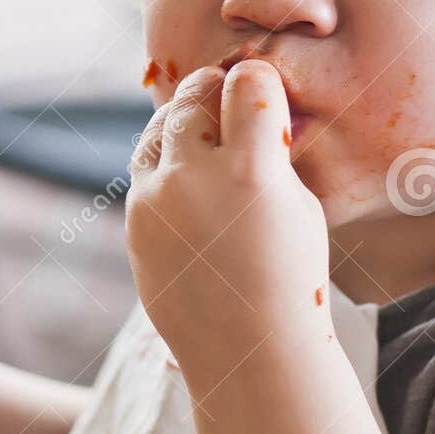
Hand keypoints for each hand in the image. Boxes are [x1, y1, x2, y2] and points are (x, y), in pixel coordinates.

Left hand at [125, 61, 330, 392]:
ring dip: (183, 121)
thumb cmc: (290, 277)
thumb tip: (254, 112)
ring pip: (160, 127)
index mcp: (252, 172)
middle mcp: (195, 179)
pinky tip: (192, 180)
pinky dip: (168, 166)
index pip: (247, 85)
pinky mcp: (134, 221)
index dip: (258, 81)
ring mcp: (155, 201)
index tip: (263, 90)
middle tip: (228, 94)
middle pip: (194, 94)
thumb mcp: (300, 207)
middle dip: (214, 89)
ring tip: (205, 134)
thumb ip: (272, 156)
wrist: (247, 352)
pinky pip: (147, 170)